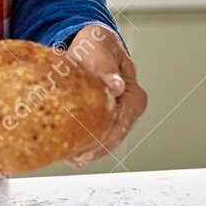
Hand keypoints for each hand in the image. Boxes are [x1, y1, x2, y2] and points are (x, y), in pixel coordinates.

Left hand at [63, 23, 147, 167]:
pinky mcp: (105, 120)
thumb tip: (117, 86)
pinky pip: (98, 137)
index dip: (105, 136)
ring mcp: (119, 117)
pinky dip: (85, 146)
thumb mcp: (100, 50)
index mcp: (134, 95)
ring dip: (89, 152)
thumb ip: (107, 69)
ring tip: (72, 159)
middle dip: (95, 149)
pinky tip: (71, 154)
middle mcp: (130, 110)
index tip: (87, 144)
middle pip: (114, 137)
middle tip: (76, 158)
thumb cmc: (98, 46)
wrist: (93, 46)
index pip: (122, 122)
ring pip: (106, 141)